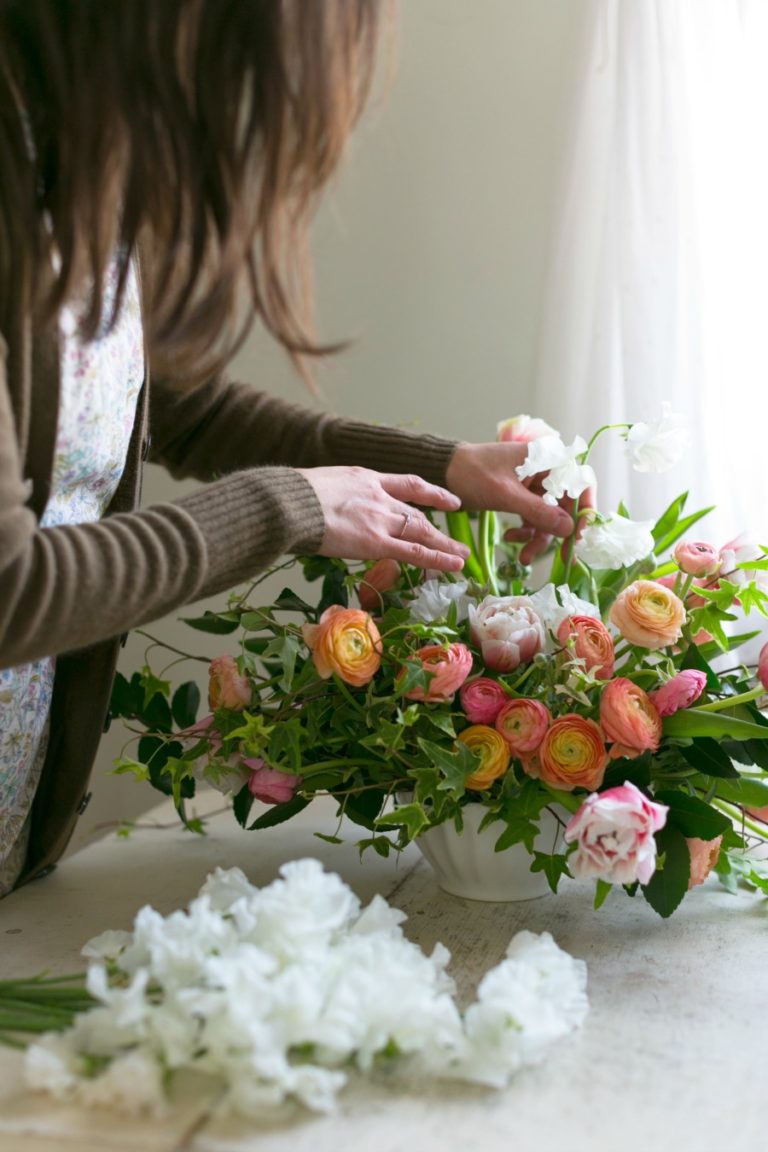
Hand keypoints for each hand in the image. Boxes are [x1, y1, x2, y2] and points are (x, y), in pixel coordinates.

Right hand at [296, 467, 469, 571]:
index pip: (407, 484)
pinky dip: (437, 559)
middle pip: (415, 514)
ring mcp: (380, 520)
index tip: (448, 500)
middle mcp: (379, 497)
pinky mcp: (376, 543)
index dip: (430, 492)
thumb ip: (335, 495)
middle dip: (437, 527)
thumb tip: (328, 507)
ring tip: (462, 554)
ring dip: (444, 545)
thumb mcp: (321, 483)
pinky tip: (454, 564)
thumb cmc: (293, 495)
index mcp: (366, 478)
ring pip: (421, 532)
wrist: (290, 503)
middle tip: (456, 538)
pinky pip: (414, 553)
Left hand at [445, 442, 594, 564]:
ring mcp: (535, 484)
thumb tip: (569, 529)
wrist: (445, 471)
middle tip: (563, 557)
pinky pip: (534, 517)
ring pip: (549, 516)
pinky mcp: (523, 496)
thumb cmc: (473, 473)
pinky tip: (510, 539)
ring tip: (523, 557)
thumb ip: (538, 511)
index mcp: (548, 458)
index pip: (581, 483)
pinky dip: (526, 531)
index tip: (579, 534)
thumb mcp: (505, 494)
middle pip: (567, 505)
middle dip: (559, 532)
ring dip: (539, 537)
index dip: (585, 509)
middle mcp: (547, 470)